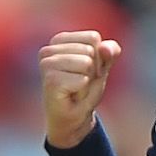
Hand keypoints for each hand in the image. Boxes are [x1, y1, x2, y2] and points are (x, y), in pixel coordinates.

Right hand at [39, 31, 122, 146]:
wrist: (75, 118)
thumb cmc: (85, 90)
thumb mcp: (102, 67)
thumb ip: (109, 52)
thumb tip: (105, 47)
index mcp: (59, 40)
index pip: (93, 38)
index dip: (99, 57)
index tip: (88, 71)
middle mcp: (48, 50)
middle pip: (91, 50)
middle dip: (94, 70)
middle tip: (81, 83)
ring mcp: (46, 65)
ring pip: (87, 63)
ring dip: (88, 81)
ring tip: (76, 89)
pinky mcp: (50, 80)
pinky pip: (82, 79)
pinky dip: (83, 90)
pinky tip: (72, 96)